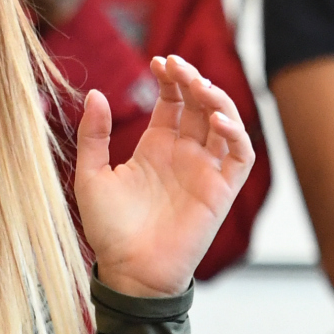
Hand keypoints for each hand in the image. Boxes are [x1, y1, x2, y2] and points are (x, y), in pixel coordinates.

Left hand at [74, 57, 254, 297]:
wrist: (130, 273)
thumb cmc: (109, 231)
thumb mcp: (92, 176)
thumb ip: (93, 135)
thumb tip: (94, 93)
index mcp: (156, 148)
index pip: (173, 102)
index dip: (170, 78)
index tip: (158, 61)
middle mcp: (184, 155)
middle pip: (199, 105)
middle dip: (192, 80)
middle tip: (176, 65)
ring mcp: (205, 171)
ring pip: (225, 123)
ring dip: (217, 99)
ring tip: (198, 86)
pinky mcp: (222, 191)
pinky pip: (241, 156)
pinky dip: (236, 134)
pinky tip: (216, 120)